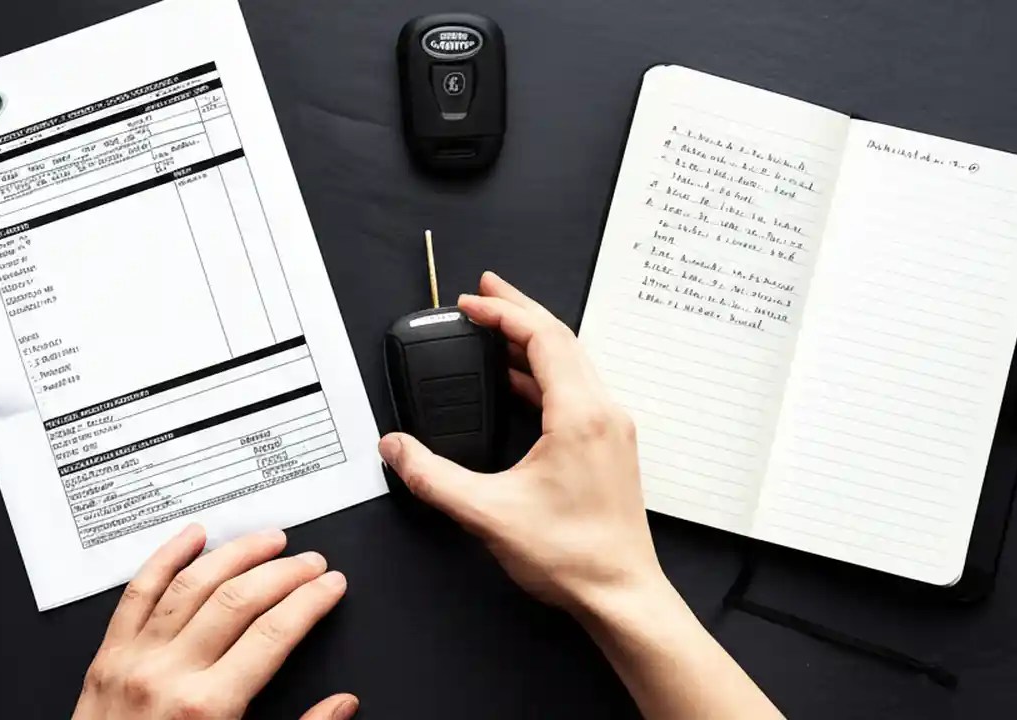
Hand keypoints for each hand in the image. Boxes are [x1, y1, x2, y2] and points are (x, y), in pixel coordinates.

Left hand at [73, 525, 357, 719]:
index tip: (332, 585)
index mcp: (209, 708)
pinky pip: (137, 593)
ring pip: (191, 585)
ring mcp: (134, 660)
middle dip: (283, 573)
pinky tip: (191, 536)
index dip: (311, 601)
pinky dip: (165, 557)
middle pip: (238, 600)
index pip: (275, 633)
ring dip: (235, 554)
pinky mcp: (107, 657)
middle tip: (311, 561)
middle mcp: (170, 675)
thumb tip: (343, 704)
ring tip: (268, 540)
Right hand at [378, 271, 662, 611]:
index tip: (469, 303)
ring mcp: (611, 428)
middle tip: (483, 292)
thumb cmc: (572, 557)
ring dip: (532, 340)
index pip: (542, 336)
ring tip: (495, 328)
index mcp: (580, 414)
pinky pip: (577, 387)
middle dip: (518, 310)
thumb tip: (396, 448)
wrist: (620, 595)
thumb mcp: (487, 513)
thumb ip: (432, 476)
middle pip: (562, 337)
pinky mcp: (609, 446)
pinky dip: (544, 372)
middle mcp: (604, 412)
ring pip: (573, 361)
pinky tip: (518, 382)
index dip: (503, 311)